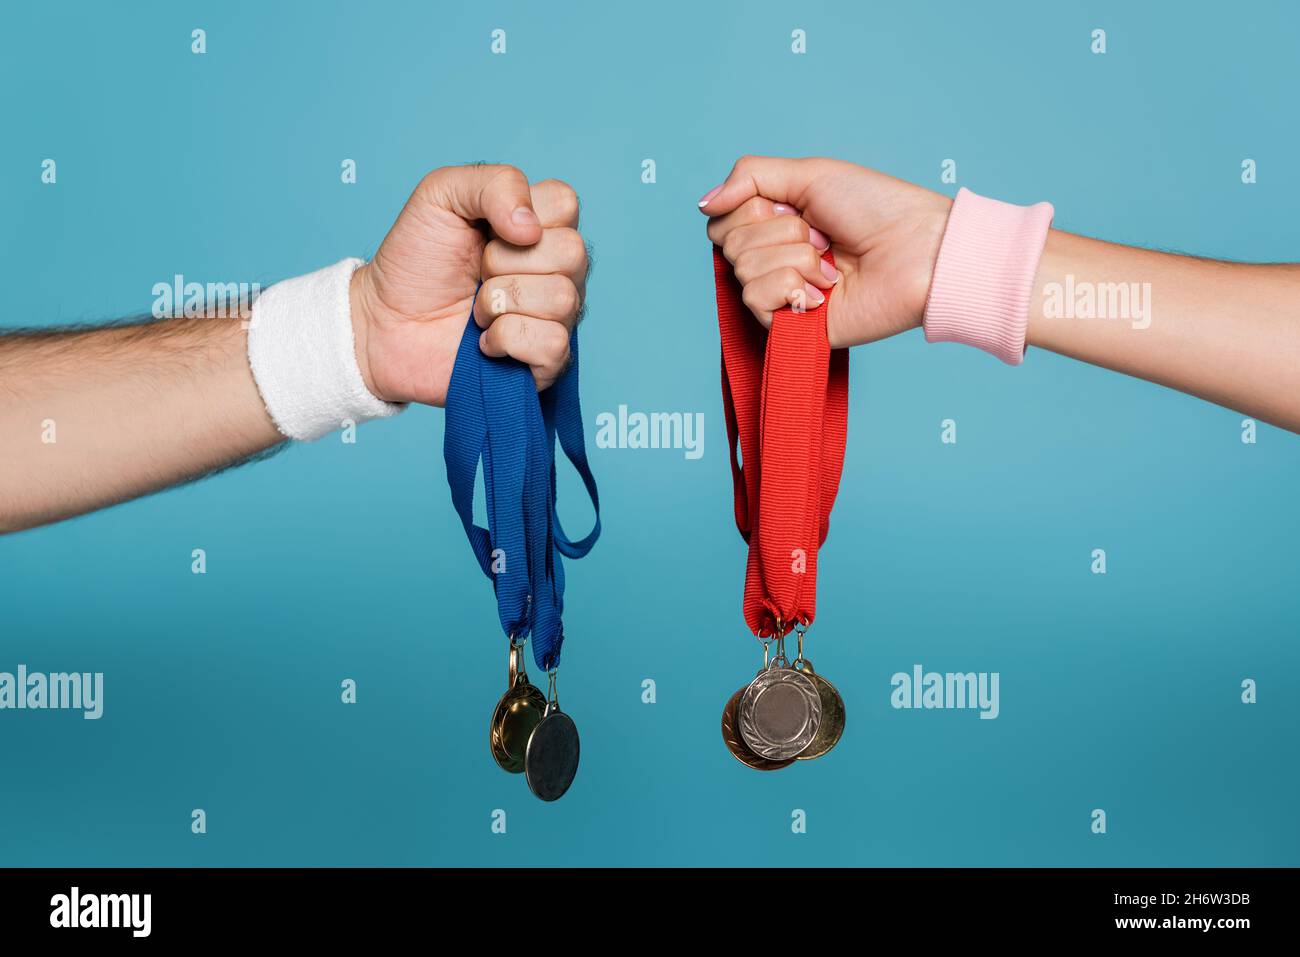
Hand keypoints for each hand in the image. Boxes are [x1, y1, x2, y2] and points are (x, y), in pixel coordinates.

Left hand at [349, 164, 587, 405]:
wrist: (385, 321)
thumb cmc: (417, 259)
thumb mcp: (441, 195)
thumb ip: (494, 182)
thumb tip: (531, 227)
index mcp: (539, 226)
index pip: (566, 202)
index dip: (519, 214)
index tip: (485, 231)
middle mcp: (557, 270)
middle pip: (571, 251)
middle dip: (505, 261)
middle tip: (476, 272)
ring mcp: (555, 316)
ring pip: (562, 298)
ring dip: (501, 301)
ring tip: (476, 308)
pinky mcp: (546, 361)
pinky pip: (553, 343)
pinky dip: (507, 339)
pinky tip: (485, 341)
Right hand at [699, 156, 951, 347]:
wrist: (920, 254)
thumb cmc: (878, 209)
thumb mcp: (810, 173)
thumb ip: (750, 177)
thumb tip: (702, 202)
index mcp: (776, 224)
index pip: (721, 218)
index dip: (750, 208)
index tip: (794, 205)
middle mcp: (774, 260)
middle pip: (728, 243)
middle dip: (778, 230)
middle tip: (822, 236)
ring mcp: (782, 295)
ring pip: (744, 269)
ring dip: (795, 257)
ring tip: (831, 264)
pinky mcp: (791, 326)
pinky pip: (755, 300)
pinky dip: (791, 287)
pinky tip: (824, 292)